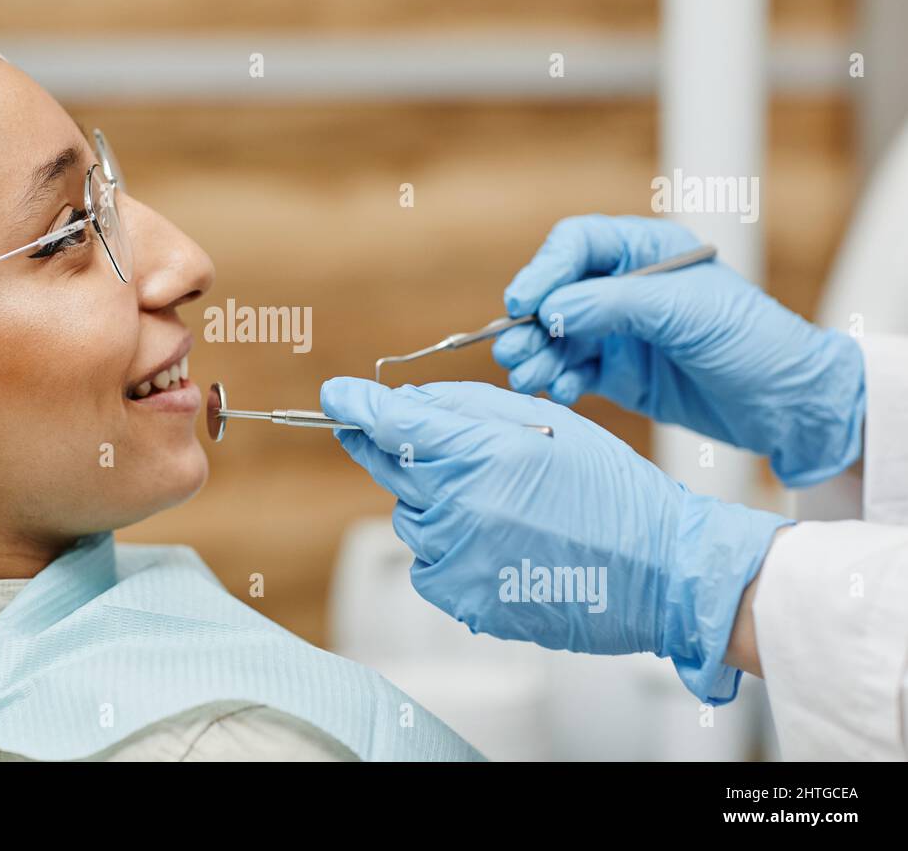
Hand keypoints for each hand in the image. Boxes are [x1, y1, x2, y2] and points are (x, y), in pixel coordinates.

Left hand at [321, 376, 791, 703]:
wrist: (658, 570)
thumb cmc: (608, 488)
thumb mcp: (547, 422)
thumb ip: (469, 407)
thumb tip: (408, 400)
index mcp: (480, 453)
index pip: (394, 423)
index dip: (358, 405)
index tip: (335, 395)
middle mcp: (458, 506)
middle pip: (391, 468)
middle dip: (392, 449)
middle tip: (406, 442)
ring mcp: (457, 558)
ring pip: (411, 516)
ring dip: (435, 503)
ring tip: (501, 508)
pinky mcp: (462, 599)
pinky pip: (427, 564)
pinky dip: (448, 550)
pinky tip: (498, 545)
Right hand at [493, 214, 864, 486]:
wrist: (789, 406)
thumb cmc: (755, 341)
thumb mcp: (687, 312)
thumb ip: (614, 304)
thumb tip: (551, 309)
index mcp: (647, 253)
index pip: (577, 246)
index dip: (544, 270)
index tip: (522, 303)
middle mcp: (626, 288)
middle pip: (556, 293)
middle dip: (531, 322)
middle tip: (512, 350)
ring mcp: (620, 332)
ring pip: (557, 336)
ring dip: (537, 354)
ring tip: (526, 376)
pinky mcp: (619, 373)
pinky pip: (573, 371)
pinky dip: (560, 380)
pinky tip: (561, 391)